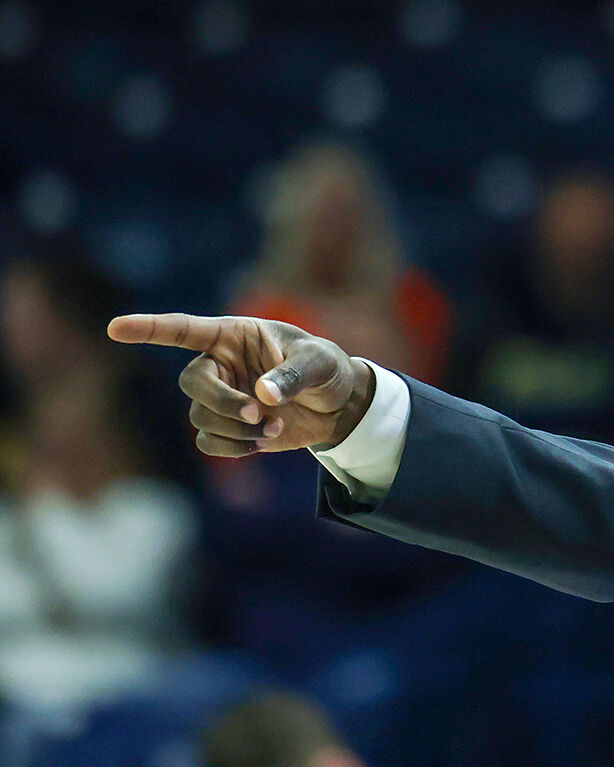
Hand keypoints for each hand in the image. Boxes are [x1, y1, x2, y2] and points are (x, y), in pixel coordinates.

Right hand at [107, 314, 374, 455]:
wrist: (337, 405)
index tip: (115, 328)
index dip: (149, 328)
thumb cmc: (327, 369)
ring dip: (236, 428)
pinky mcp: (226, 427)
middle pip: (192, 382)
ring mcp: (220, 397)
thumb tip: (263, 396)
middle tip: (256, 413)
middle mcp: (220, 364)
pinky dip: (232, 447)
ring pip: (201, 416)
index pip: (184, 329)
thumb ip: (294, 373)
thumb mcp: (321, 362)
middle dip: (221, 401)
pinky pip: (209, 442)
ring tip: (274, 426)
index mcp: (236, 335)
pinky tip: (261, 442)